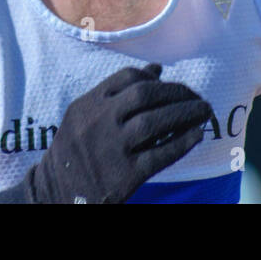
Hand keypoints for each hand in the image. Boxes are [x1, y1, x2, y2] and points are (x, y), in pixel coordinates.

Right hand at [0, 63, 212, 203]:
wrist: (56, 190)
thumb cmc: (76, 148)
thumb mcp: (85, 114)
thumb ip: (117, 92)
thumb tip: (157, 69)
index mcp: (88, 104)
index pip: (128, 77)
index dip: (155, 78)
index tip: (170, 84)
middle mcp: (99, 122)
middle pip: (145, 95)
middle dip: (177, 92)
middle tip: (196, 96)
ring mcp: (113, 148)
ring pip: (155, 122)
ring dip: (186, 113)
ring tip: (204, 111)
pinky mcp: (125, 175)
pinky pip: (160, 154)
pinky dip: (182, 142)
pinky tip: (197, 135)